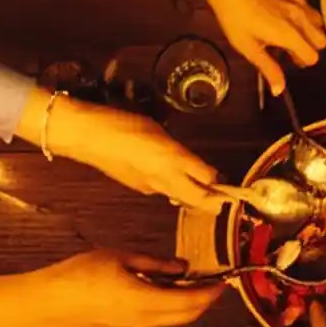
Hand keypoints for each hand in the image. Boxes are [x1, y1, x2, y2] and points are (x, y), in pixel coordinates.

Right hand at [36, 250, 222, 326]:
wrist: (48, 305)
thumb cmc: (78, 278)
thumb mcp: (121, 259)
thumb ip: (155, 263)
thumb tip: (181, 267)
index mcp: (146, 301)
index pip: (192, 302)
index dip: (212, 293)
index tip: (225, 281)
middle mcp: (145, 321)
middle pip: (188, 316)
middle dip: (206, 302)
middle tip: (216, 284)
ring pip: (175, 321)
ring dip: (190, 306)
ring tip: (195, 285)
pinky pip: (159, 321)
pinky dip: (172, 309)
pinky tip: (168, 293)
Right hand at [51, 98, 224, 211]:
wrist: (88, 136)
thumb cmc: (124, 124)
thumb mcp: (160, 132)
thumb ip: (182, 154)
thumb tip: (203, 170)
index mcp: (173, 162)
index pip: (208, 181)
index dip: (224, 188)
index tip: (237, 191)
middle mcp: (165, 180)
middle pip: (199, 201)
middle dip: (215, 202)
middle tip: (227, 198)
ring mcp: (151, 187)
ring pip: (182, 199)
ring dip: (197, 198)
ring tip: (208, 190)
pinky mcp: (139, 188)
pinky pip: (165, 193)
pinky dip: (176, 189)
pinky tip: (175, 179)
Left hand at [205, 0, 325, 95]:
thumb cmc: (234, 16)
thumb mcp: (248, 47)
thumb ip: (268, 68)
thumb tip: (279, 90)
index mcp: (290, 35)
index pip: (313, 56)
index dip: (302, 62)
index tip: (289, 60)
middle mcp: (301, 18)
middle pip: (321, 40)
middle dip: (310, 47)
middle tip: (290, 47)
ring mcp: (300, 1)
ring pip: (319, 22)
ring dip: (309, 31)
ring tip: (289, 31)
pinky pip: (308, 7)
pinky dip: (302, 15)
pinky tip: (282, 13)